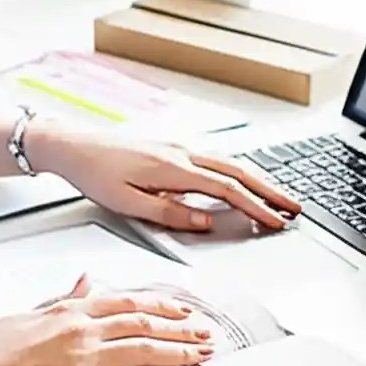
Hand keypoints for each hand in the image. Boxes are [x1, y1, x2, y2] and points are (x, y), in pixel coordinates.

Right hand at [0, 278, 212, 365]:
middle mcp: (81, 330)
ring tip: (202, 351)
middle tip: (203, 328)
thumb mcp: (23, 317)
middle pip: (143, 321)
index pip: (124, 301)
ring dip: (180, 349)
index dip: (158, 303)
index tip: (179, 307)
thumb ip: (59, 301)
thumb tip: (84, 283)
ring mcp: (85, 359)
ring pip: (146, 347)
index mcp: (66, 311)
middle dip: (179, 325)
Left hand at [28, 123, 300, 231]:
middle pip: (237, 171)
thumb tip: (207, 221)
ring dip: (256, 178)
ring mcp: (177, 146)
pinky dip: (236, 170)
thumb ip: (170, 213)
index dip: (256, 207)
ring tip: (276, 196)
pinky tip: (241, 178)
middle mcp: (181, 152)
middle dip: (270, 190)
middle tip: (294, 208)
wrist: (70, 144)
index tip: (276, 222)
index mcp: (173, 168)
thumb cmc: (93, 172)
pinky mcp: (170, 146)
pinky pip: (214, 158)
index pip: (227, 190)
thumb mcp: (128, 202)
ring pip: (228, 162)